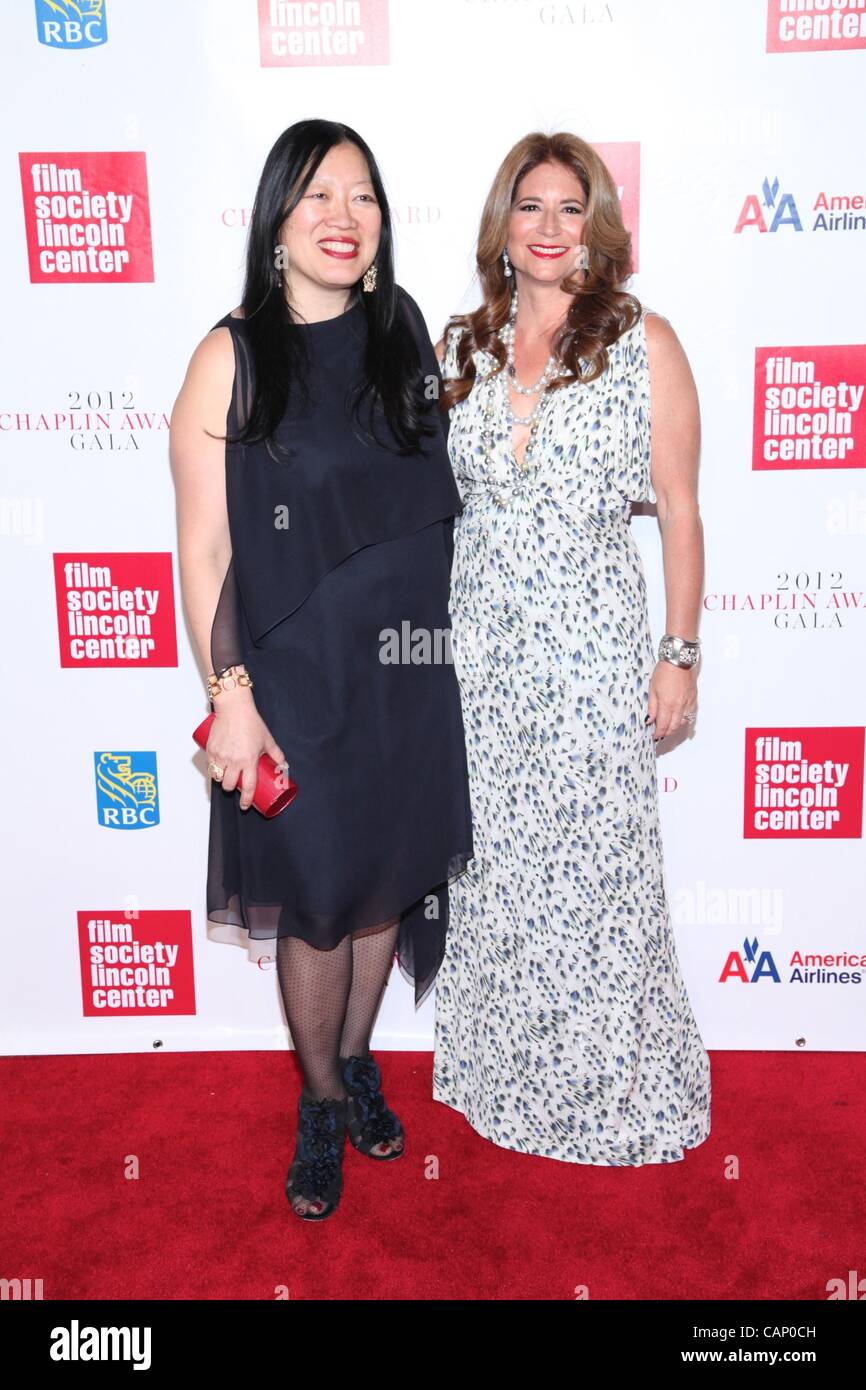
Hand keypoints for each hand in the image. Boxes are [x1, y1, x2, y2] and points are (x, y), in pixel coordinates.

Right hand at [206, 693, 287, 811]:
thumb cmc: (251, 723)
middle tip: (236, 784)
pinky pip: (210, 766)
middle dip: (232, 789)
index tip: (245, 805)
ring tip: (227, 775)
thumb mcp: (267, 740)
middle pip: (230, 785)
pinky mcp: (211, 750)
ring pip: (218, 778)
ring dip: (222, 780)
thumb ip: (276, 754)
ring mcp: (221, 756)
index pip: (249, 786)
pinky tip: (218, 767)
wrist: (234, 708)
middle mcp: (234, 760)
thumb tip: (283, 765)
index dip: (247, 800)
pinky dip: (213, 769)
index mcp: (249, 760)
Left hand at [646, 661, 697, 742]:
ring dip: (675, 728)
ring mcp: (688, 703)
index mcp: (667, 704)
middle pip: (673, 727)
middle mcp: (679, 706)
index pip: (663, 726)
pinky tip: (680, 720)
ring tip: (668, 728)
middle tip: (660, 735)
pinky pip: (690, 715)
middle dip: (666, 733)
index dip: (658, 734)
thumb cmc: (665, 672)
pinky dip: (684, 720)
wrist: (679, 661)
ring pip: (682, 723)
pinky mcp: (693, 699)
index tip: (654, 736)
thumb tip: (649, 720)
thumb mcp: (652, 689)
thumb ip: (652, 707)